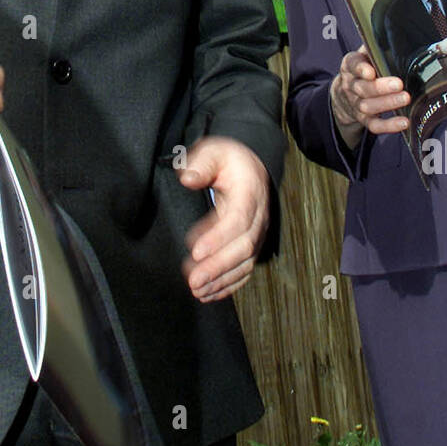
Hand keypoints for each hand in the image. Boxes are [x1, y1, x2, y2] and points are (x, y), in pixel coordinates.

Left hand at [177, 137, 269, 302]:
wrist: (250, 168)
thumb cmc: (229, 161)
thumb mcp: (215, 151)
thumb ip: (201, 163)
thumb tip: (188, 179)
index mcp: (250, 192)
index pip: (238, 219)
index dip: (219, 238)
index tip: (196, 251)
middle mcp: (258, 217)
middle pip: (244, 247)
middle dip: (218, 266)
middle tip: (193, 281)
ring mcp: (257, 234)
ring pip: (245, 263)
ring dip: (221, 280)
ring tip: (197, 290)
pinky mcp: (251, 246)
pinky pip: (245, 270)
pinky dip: (229, 285)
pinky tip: (209, 294)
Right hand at [330, 45, 408, 137]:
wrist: (343, 94)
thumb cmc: (362, 70)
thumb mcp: (363, 55)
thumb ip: (373, 47)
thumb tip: (392, 34)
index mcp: (350, 66)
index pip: (352, 65)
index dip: (360, 69)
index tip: (370, 71)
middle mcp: (351, 86)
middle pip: (362, 88)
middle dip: (380, 87)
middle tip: (399, 84)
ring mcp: (357, 104)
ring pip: (368, 106)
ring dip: (387, 103)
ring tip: (405, 98)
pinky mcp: (364, 119)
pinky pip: (374, 125)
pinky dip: (388, 126)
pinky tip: (403, 122)